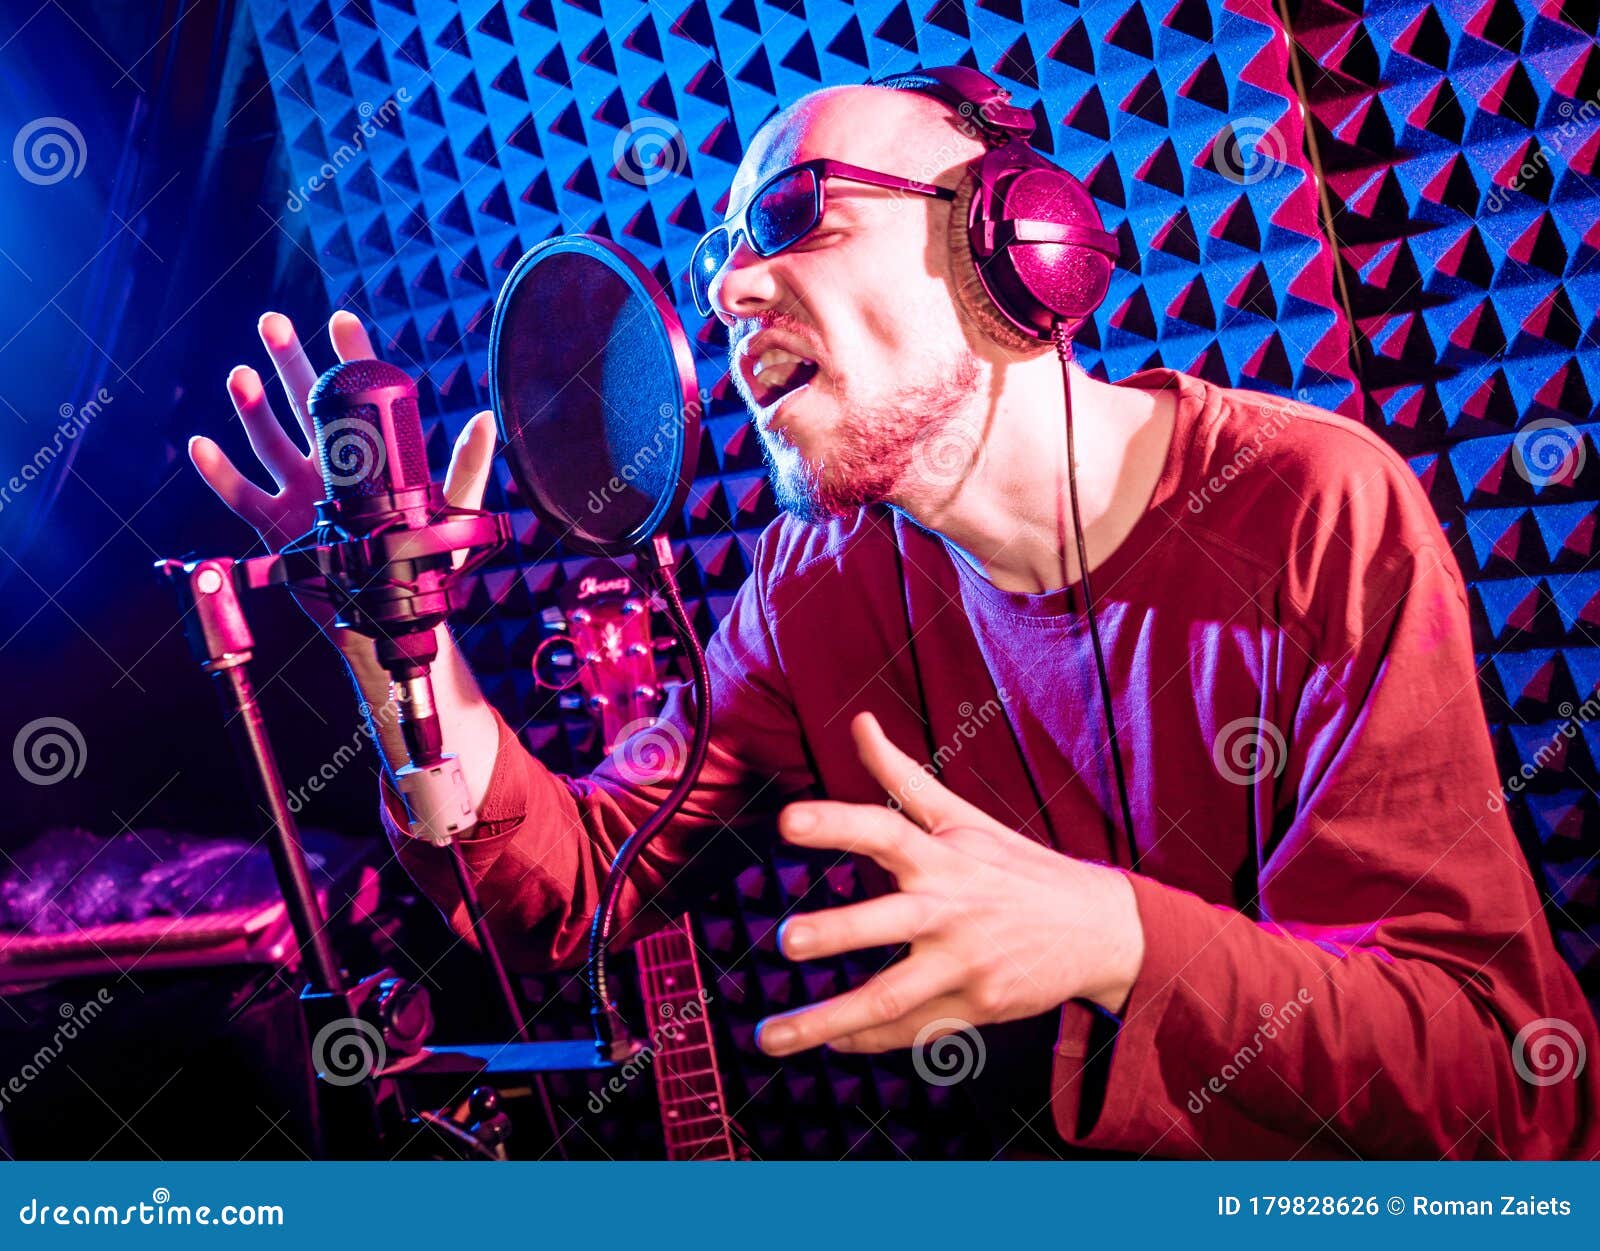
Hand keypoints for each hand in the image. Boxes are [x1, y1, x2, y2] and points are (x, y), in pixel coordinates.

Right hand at [187, 311, 498, 591]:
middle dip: (287, 363)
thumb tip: (488, 418)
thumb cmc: (423, 558)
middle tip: (272, 322)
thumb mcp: (451, 512)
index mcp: (369, 455)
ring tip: (241, 374)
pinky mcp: (277, 526)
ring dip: (252, 409)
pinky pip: (242, 496)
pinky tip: (201, 444)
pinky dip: (219, 473)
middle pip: (303, 403)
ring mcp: (299, 492)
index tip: (342, 319)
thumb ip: (467, 465)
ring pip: (269, 441)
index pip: (360, 395)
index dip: (351, 358)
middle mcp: (329, 465)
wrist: (391, 611)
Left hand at [755, 712, 1145, 1056]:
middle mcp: (952, 909)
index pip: (886, 829)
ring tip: (771, 1035)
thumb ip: (903, 776)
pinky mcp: (975, 1007)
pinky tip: (829, 1040)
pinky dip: (866, 1040)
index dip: (837, 823)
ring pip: (889, 998)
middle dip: (836, 932)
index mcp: (945, 856)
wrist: (1099, 929)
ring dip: (828, 1018)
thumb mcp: (965, 817)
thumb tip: (860, 721)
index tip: (788, 820)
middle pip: (888, 922)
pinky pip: (911, 1030)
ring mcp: (964, 964)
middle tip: (786, 940)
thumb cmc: (1018, 868)